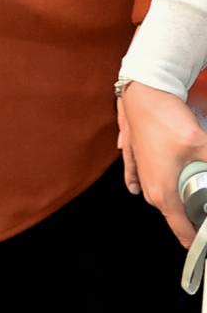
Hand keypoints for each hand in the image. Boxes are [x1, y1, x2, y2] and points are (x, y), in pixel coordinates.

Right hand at [119, 80, 206, 243]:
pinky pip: (137, 179)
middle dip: (192, 216)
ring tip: (193, 195)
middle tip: (204, 206)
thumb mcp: (203, 147)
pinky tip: (138, 187)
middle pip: (174, 214)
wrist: (143, 93)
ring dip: (175, 199)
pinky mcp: (133, 157)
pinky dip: (141, 184)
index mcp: (163, 193)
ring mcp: (139, 172)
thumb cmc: (167, 120)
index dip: (199, 239)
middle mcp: (148, 187)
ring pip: (160, 197)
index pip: (183, 232)